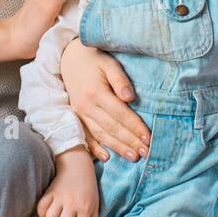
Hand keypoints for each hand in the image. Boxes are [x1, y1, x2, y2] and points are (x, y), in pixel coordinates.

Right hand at [37, 148, 99, 216]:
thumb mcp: (95, 206)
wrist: (77, 166)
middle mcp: (72, 203)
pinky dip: (43, 212)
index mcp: (86, 208)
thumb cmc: (88, 189)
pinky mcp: (49, 192)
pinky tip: (50, 209)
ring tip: (58, 215)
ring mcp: (60, 197)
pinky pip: (40, 209)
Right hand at [58, 38, 149, 162]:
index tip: (149, 138)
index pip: (120, 114)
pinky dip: (95, 148)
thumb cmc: (94, 60)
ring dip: (117, 148)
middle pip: (112, 128)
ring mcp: (79, 113)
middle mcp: (86, 106)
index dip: (135, 127)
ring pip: (101, 135)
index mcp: (96, 92)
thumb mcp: (109, 64)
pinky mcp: (76, 117)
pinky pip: (86, 136)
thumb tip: (130, 98)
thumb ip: (120, 80)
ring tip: (133, 157)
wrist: (69, 59)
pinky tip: (106, 157)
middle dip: (130, 142)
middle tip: (146, 153)